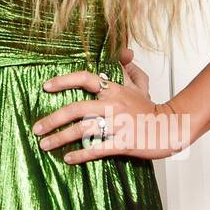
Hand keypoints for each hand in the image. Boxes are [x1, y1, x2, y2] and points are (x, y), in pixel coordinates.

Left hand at [31, 49, 184, 163]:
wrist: (172, 127)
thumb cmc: (151, 107)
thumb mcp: (139, 84)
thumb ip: (127, 68)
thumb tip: (125, 50)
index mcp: (114, 90)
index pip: (85, 79)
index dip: (63, 81)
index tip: (45, 87)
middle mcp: (113, 105)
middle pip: (76, 109)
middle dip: (52, 119)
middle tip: (36, 128)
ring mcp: (118, 125)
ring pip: (82, 130)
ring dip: (60, 138)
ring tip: (44, 145)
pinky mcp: (124, 143)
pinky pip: (97, 149)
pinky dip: (81, 155)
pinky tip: (68, 158)